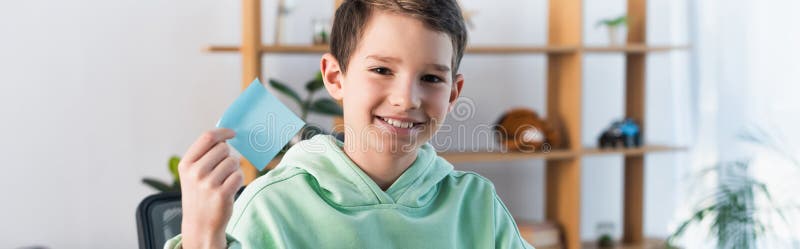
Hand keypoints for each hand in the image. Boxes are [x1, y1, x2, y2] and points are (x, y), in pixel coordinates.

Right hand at [179, 128, 243, 248]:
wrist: (200, 224)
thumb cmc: (200, 195)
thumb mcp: (192, 174)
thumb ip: (204, 154)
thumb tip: (225, 135)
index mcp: (186, 164)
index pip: (207, 137)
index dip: (223, 132)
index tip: (232, 133)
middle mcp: (195, 172)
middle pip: (223, 148)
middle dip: (228, 155)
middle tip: (223, 169)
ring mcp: (208, 184)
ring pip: (233, 162)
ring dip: (234, 169)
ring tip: (224, 181)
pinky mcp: (222, 194)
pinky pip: (239, 175)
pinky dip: (238, 180)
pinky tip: (230, 188)